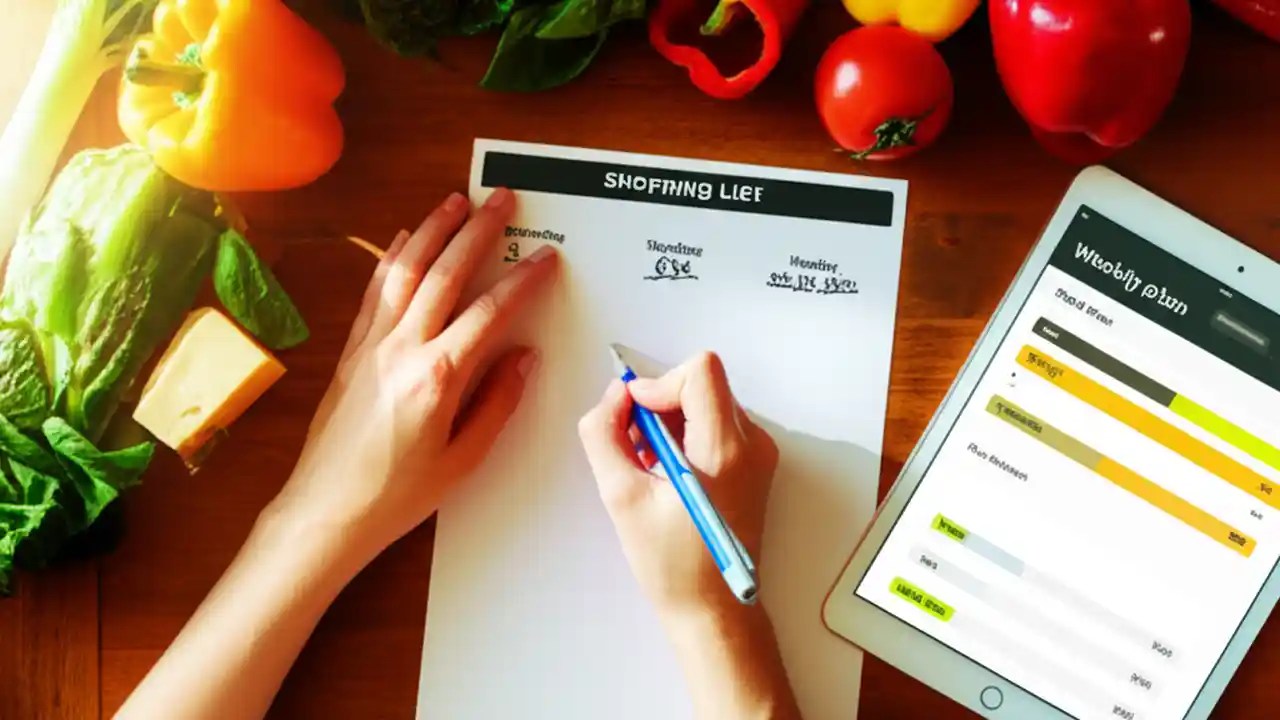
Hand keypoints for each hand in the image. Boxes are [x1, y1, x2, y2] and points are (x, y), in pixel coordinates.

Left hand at [273, 188, 558, 555]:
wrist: (327, 510)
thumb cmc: (397, 495)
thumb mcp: (463, 458)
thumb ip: (497, 402)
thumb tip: (523, 356)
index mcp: (437, 377)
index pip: (490, 312)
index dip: (522, 280)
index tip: (545, 258)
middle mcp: (401, 349)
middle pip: (446, 273)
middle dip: (478, 230)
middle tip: (502, 199)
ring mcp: (371, 344)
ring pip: (406, 270)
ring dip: (432, 229)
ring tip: (456, 201)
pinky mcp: (350, 350)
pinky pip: (374, 291)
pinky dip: (391, 259)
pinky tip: (403, 239)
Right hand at [578, 352, 778, 621]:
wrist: (713, 609)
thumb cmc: (671, 564)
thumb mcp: (621, 497)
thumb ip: (605, 434)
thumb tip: (614, 396)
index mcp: (726, 449)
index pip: (699, 371)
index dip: (657, 384)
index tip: (634, 417)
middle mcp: (753, 443)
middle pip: (701, 385)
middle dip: (660, 406)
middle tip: (637, 449)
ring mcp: (759, 454)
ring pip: (706, 403)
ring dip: (670, 423)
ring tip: (651, 469)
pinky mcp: (754, 465)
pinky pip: (715, 426)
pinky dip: (686, 438)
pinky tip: (670, 477)